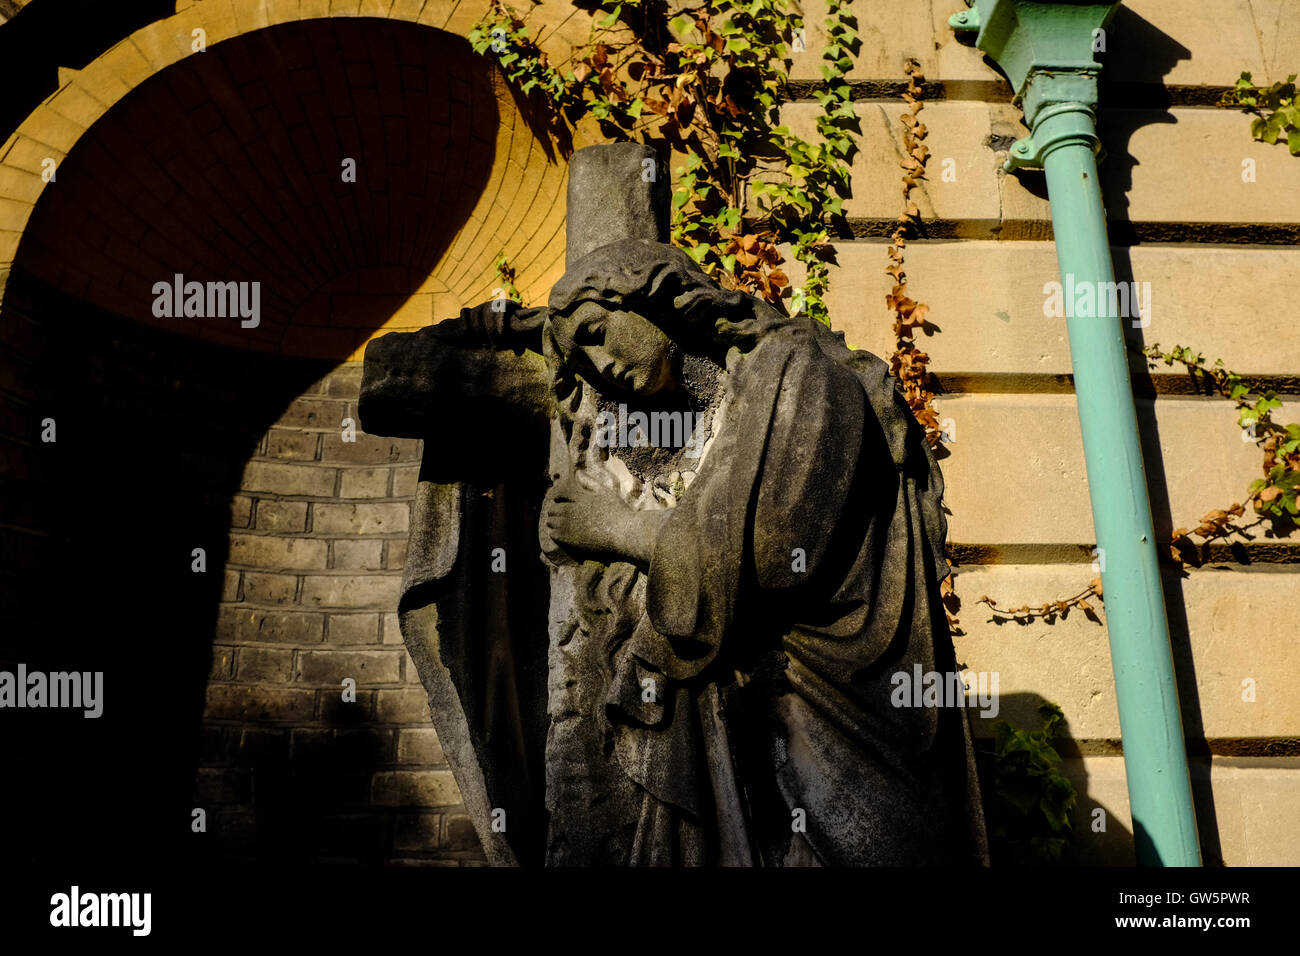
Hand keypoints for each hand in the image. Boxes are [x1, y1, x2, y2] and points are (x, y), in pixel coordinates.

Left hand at [543, 473, 664, 566]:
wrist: (624, 533)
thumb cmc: (618, 512)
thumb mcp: (605, 492)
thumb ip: (590, 482)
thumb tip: (578, 472)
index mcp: (580, 498)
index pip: (559, 493)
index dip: (556, 496)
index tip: (558, 500)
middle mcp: (572, 510)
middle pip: (553, 509)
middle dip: (555, 511)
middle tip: (559, 515)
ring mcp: (570, 525)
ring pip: (551, 522)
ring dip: (553, 522)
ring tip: (560, 524)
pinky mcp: (571, 540)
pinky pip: (554, 535)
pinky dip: (555, 533)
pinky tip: (563, 534)